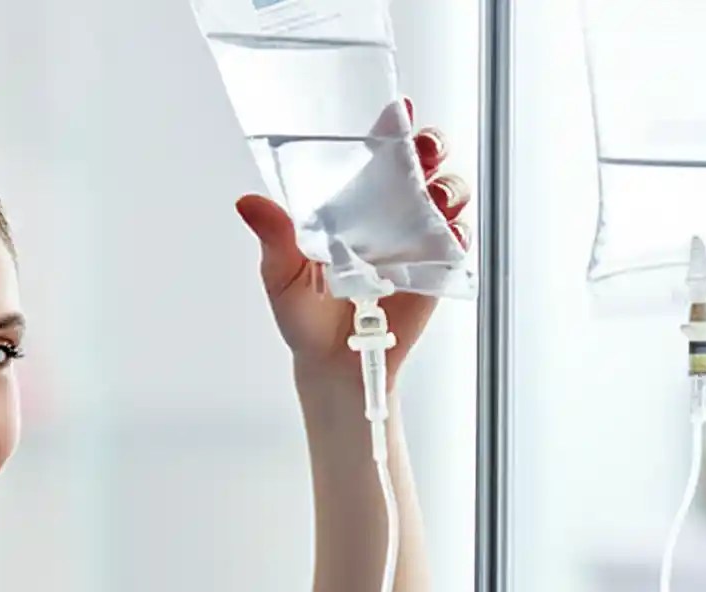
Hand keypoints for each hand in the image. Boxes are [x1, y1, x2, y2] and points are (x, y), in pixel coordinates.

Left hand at [236, 97, 471, 388]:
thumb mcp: (281, 275)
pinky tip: (447, 234)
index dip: (391, 128)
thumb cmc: (303, 315)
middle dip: (429, 147)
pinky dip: (458, 231)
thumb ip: (275, 238)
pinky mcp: (437, 267)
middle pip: (421, 163)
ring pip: (446, 194)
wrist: (333, 364)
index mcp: (349, 202)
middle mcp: (387, 211)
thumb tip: (247, 203)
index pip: (375, 153)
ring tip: (434, 196)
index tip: (398, 113)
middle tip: (423, 150)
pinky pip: (458, 240)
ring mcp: (415, 237)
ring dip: (447, 187)